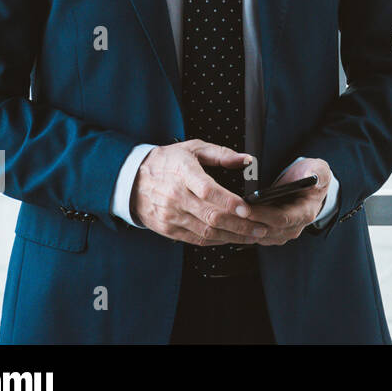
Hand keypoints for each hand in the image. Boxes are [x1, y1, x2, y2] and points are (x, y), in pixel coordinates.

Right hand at [130, 139, 269, 245]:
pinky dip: (217, 241)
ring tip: (253, 236)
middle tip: (260, 227)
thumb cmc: (166, 162)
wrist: (130, 181)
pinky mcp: (168, 229)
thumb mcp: (192, 148)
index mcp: (183, 173)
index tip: (248, 208)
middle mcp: (176, 197)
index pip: (207, 190)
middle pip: (211, 215)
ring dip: (232, 236)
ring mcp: (171, 216)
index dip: (229, 201)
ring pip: (206, 231)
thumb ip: (221, 154)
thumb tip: (247, 160)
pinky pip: (196, 239)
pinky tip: (232, 238)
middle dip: (240, 225)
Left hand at [235, 157, 332, 245]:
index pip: (280, 218)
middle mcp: (293, 227)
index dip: (262, 215)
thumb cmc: (313, 178)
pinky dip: (241, 230)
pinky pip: (253, 235)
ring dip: (240, 229)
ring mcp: (282, 233)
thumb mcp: (319, 169)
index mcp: (305, 213)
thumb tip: (312, 176)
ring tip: (224, 217)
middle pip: (265, 230)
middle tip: (227, 213)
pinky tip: (229, 222)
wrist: (311, 187)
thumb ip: (317, 173)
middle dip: (245, 222)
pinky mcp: (271, 233)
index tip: (246, 207)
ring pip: (257, 236)